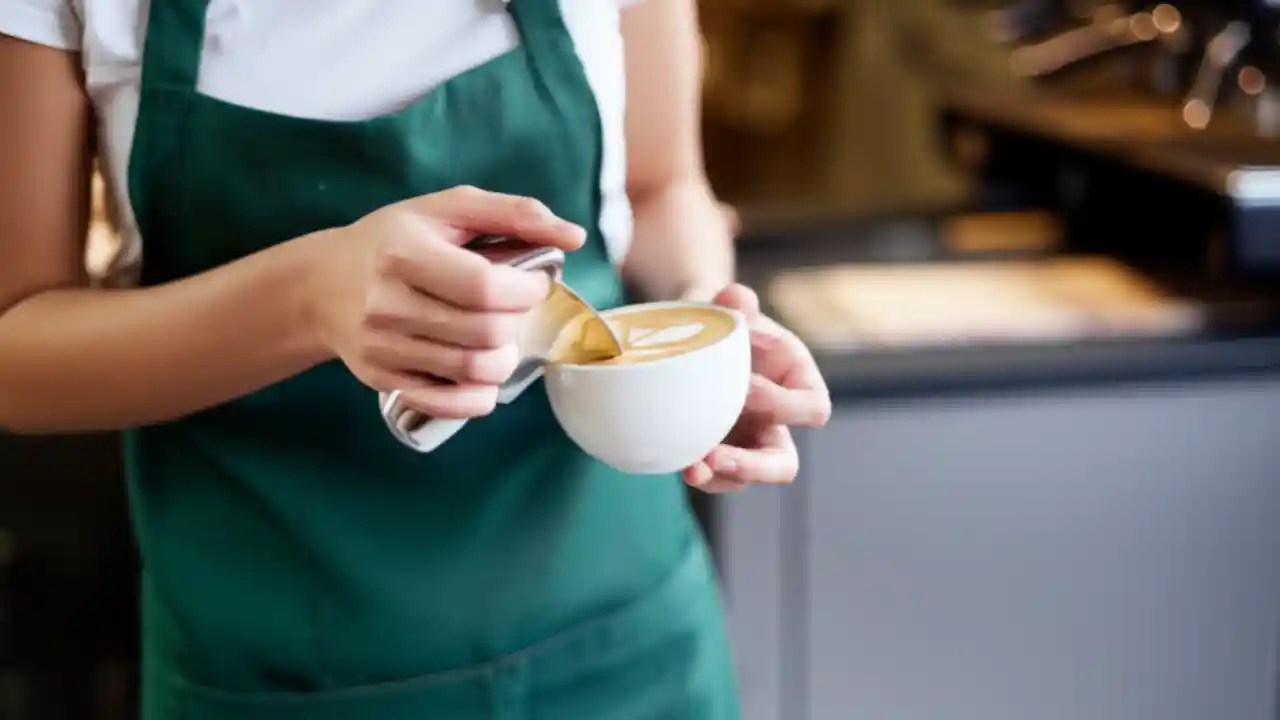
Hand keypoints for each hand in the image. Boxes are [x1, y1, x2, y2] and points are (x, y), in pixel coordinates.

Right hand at [304, 186, 584, 418]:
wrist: (322, 285)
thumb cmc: (394, 240)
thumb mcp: (447, 209)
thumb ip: (515, 214)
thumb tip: (574, 236)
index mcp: (404, 254)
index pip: (485, 288)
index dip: (526, 290)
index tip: (532, 283)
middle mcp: (387, 305)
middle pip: (485, 333)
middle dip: (518, 322)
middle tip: (514, 308)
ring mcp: (383, 348)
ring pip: (474, 371)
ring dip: (505, 356)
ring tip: (499, 335)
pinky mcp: (384, 380)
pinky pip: (451, 404)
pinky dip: (480, 394)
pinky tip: (481, 370)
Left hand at [683, 284, 830, 492]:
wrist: (688, 329)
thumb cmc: (720, 316)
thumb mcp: (729, 305)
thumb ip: (736, 302)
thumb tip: (738, 297)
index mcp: (796, 381)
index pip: (812, 408)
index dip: (782, 403)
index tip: (745, 385)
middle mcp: (777, 419)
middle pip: (784, 463)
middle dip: (753, 465)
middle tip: (718, 455)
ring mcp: (748, 441)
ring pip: (748, 479)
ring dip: (721, 477)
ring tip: (693, 469)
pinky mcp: (719, 450)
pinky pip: (717, 477)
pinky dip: (701, 475)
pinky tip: (683, 466)